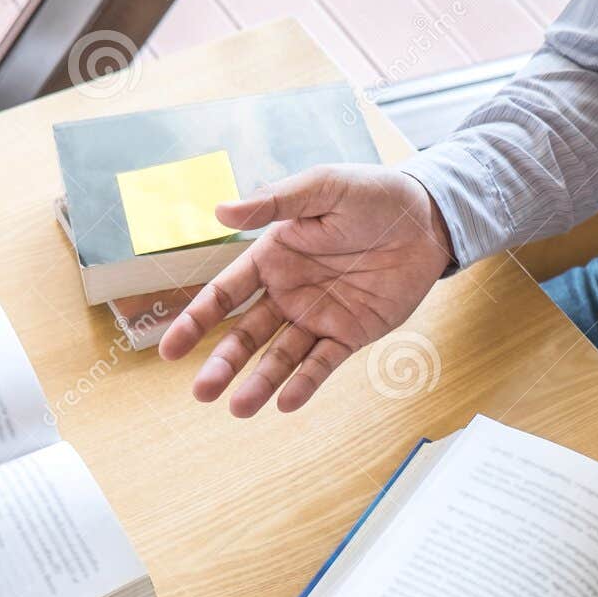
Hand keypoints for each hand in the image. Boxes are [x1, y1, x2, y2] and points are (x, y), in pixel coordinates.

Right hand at [158, 164, 453, 416]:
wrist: (427, 218)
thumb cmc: (371, 195)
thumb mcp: (321, 188)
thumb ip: (274, 203)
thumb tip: (219, 210)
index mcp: (272, 258)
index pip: (224, 295)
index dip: (196, 321)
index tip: (170, 349)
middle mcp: (288, 292)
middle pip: (246, 335)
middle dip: (223, 363)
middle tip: (202, 392)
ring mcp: (317, 316)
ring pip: (280, 356)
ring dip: (259, 382)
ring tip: (240, 409)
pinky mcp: (350, 334)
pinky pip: (322, 363)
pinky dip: (305, 384)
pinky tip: (285, 403)